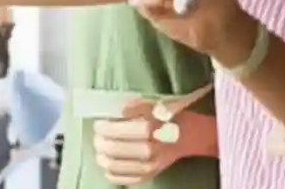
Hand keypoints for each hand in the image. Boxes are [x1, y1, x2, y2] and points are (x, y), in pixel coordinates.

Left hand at [93, 99, 213, 184]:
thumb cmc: (170, 118)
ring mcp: (148, 166)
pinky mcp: (149, 175)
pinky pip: (124, 180)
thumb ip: (136, 106)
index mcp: (149, 130)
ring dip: (102, 158)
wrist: (188, 136)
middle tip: (97, 136)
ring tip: (99, 150)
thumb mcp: (155, 105)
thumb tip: (119, 111)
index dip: (103, 127)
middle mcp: (148, 150)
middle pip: (112, 149)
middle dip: (99, 142)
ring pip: (114, 166)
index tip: (99, 123)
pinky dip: (111, 174)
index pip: (116, 131)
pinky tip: (107, 166)